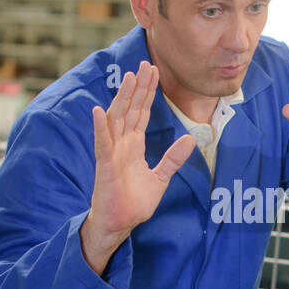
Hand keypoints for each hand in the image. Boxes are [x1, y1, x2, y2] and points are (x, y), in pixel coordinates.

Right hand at [82, 62, 194, 274]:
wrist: (119, 224)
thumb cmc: (134, 203)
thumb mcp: (160, 178)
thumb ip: (173, 158)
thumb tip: (190, 139)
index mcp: (133, 145)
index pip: (141, 113)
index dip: (147, 92)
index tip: (154, 71)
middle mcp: (121, 144)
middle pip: (130, 109)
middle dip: (138, 87)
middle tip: (146, 64)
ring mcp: (111, 153)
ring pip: (116, 119)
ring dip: (122, 98)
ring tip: (129, 77)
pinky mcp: (104, 166)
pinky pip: (101, 144)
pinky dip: (100, 128)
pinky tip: (99, 111)